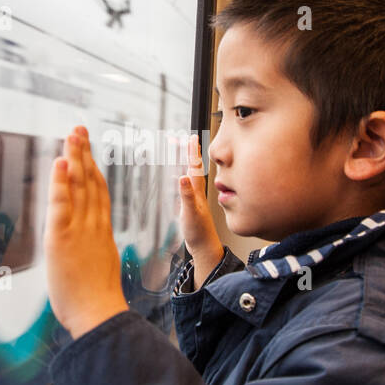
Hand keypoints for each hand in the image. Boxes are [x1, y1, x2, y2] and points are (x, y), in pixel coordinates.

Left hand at [44, 125, 128, 338]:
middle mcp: (93, 225)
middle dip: (84, 154)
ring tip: (72, 135)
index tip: (89, 153)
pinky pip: (61, 203)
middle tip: (80, 130)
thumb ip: (95, 253)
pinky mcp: (61, 237)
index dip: (94, 170)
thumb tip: (91, 252)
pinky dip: (60, 181)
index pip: (99, 194)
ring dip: (74, 157)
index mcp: (103, 233)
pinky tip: (59, 161)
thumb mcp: (101, 270)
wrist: (99, 314)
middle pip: (90, 182)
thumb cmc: (98, 302)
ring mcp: (79, 229)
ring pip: (78, 185)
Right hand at [177, 132, 220, 261]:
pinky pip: (187, 185)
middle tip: (184, 138)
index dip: (192, 151)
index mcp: (197, 190)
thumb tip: (183, 177)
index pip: (194, 166)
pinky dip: (183, 176)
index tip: (190, 136)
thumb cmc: (198, 232)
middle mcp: (197, 191)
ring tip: (182, 151)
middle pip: (192, 167)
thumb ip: (186, 195)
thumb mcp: (190, 213)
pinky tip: (180, 177)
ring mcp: (194, 198)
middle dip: (188, 152)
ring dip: (186, 162)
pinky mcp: (191, 204)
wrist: (204, 247)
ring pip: (190, 174)